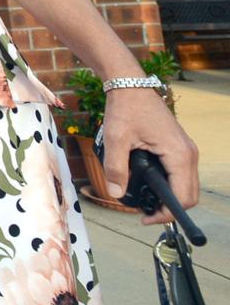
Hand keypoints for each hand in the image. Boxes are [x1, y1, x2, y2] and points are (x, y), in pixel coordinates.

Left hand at [101, 88, 199, 225]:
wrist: (129, 85)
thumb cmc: (125, 107)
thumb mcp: (116, 138)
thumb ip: (116, 168)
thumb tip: (116, 194)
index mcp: (179, 154)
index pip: (183, 197)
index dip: (166, 213)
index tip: (146, 219)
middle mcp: (188, 153)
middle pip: (188, 194)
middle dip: (167, 208)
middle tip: (142, 212)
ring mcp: (185, 150)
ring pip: (185, 184)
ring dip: (167, 196)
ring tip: (143, 200)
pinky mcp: (178, 147)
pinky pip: (179, 173)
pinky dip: (167, 183)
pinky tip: (147, 184)